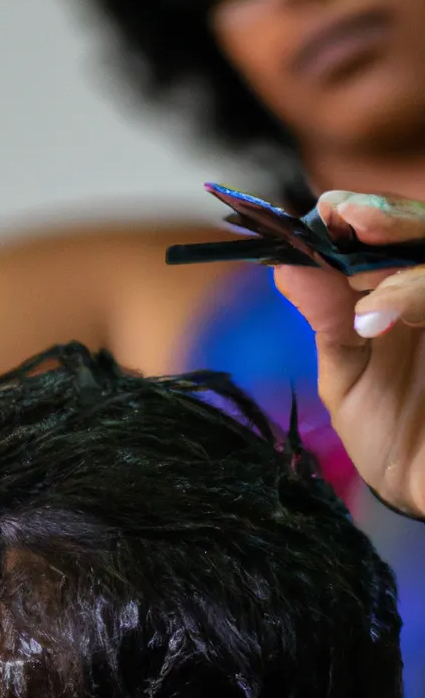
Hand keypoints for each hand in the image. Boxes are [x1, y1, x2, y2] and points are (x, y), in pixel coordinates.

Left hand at [274, 191, 424, 518]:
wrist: (424, 487)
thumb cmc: (392, 432)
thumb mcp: (349, 373)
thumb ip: (328, 319)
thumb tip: (287, 265)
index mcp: (412, 291)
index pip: (398, 231)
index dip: (367, 212)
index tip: (326, 209)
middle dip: (392, 218)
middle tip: (349, 217)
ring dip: (403, 271)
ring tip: (360, 300)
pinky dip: (416, 297)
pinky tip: (378, 320)